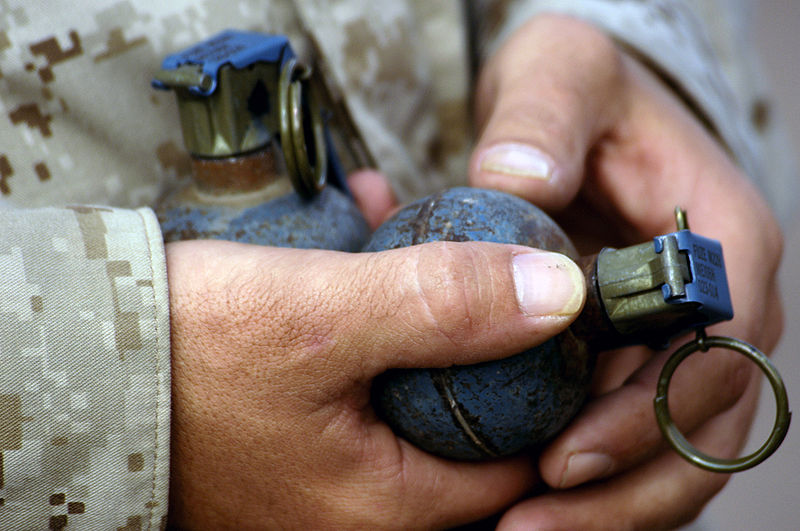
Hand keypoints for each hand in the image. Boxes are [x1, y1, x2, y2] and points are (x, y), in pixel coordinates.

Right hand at [165, 219, 585, 527]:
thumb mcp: (324, 316)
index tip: (565, 317)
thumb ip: (445, 306)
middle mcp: (362, 506)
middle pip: (470, 420)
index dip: (556, 386)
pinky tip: (368, 239)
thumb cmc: (190, 353)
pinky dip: (378, 314)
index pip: (521, 459)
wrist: (81, 359)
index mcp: (386, 505)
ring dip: (427, 309)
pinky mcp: (303, 433)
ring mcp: (330, 471)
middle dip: (485, 333)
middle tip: (498, 265)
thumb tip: (561, 291)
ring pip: (416, 388)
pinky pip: (367, 373)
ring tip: (423, 233)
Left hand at [470, 14, 783, 529]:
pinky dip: (594, 478)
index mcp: (725, 240)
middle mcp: (722, 303)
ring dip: (610, 502)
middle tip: (531, 528)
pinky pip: (636, 435)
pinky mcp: (641, 356)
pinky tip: (525, 505)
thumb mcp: (560, 71)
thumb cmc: (577, 90)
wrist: (575, 114)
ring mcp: (687, 337)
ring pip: (677, 449)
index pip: (715, 350)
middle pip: (704, 423)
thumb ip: (543, 118)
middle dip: (624, 486)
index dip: (647, 413)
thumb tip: (520, 179)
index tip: (563, 455)